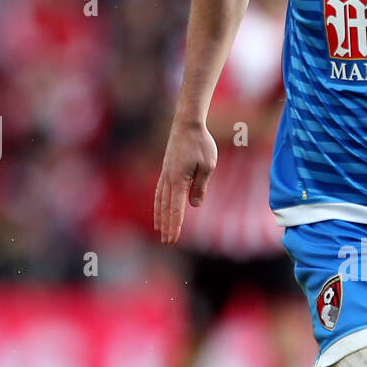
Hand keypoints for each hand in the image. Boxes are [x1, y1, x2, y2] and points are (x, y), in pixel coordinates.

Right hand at [154, 118, 217, 244]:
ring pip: (160, 201)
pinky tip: (159, 210)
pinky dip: (158, 204)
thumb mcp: (208, 165)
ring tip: (160, 230)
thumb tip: (194, 205)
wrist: (187, 125)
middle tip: (167, 242)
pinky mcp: (166, 170)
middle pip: (166, 208)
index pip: (176, 208)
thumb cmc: (201, 144)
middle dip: (166, 226)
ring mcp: (165, 175)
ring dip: (160, 217)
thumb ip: (200, 186)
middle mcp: (169, 179)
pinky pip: (159, 191)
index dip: (174, 225)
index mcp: (180, 180)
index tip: (172, 238)